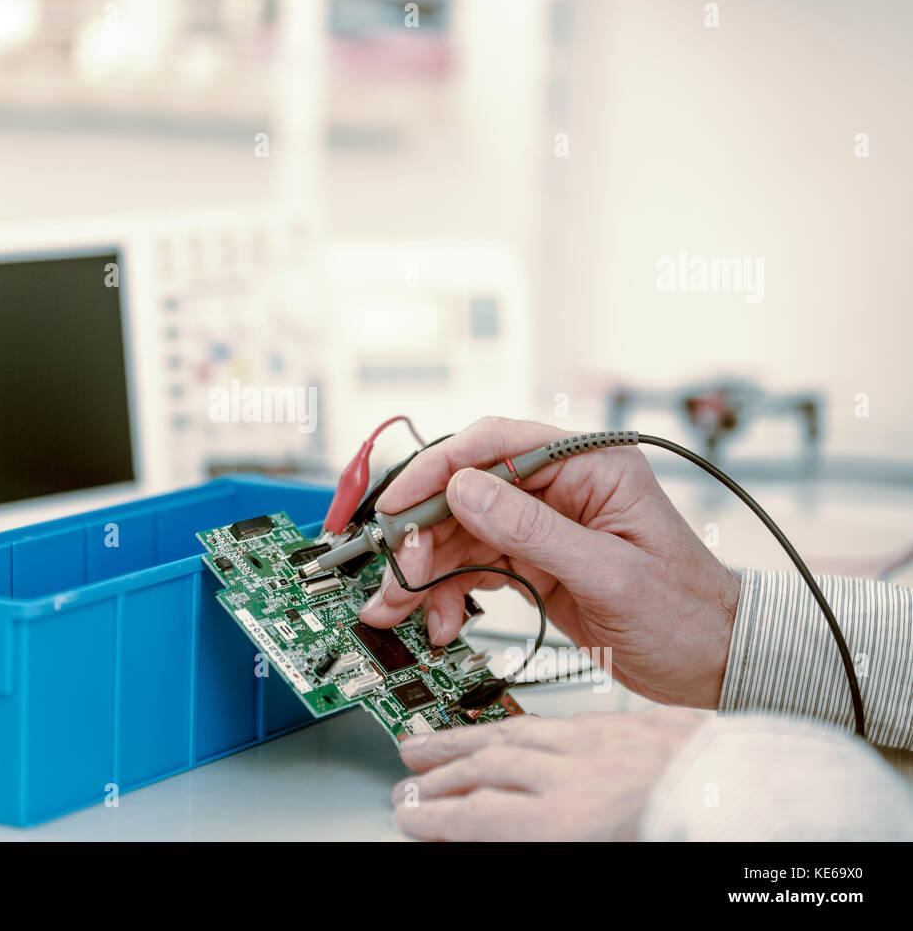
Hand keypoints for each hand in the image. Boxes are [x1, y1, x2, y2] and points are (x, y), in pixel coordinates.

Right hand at [359, 416, 740, 708]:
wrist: (715, 664)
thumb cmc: (687, 615)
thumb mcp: (610, 574)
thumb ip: (534, 531)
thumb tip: (464, 490)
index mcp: (591, 465)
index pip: (495, 445)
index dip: (438, 470)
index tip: (398, 504)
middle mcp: (561, 487)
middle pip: (465, 493)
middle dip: (421, 535)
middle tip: (394, 573)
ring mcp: (544, 525)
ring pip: (459, 533)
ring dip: (423, 571)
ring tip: (396, 607)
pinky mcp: (533, 561)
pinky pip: (473, 566)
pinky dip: (446, 592)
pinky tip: (438, 619)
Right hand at [392, 709, 707, 840]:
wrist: (764, 786)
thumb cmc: (705, 828)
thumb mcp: (608, 845)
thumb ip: (546, 830)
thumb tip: (494, 832)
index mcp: (575, 817)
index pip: (481, 816)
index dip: (435, 816)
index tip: (407, 817)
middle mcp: (580, 774)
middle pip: (489, 770)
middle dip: (439, 776)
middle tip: (404, 783)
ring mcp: (598, 745)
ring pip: (513, 738)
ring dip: (462, 744)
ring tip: (427, 748)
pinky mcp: (619, 728)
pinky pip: (552, 722)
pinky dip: (514, 726)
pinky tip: (499, 731)